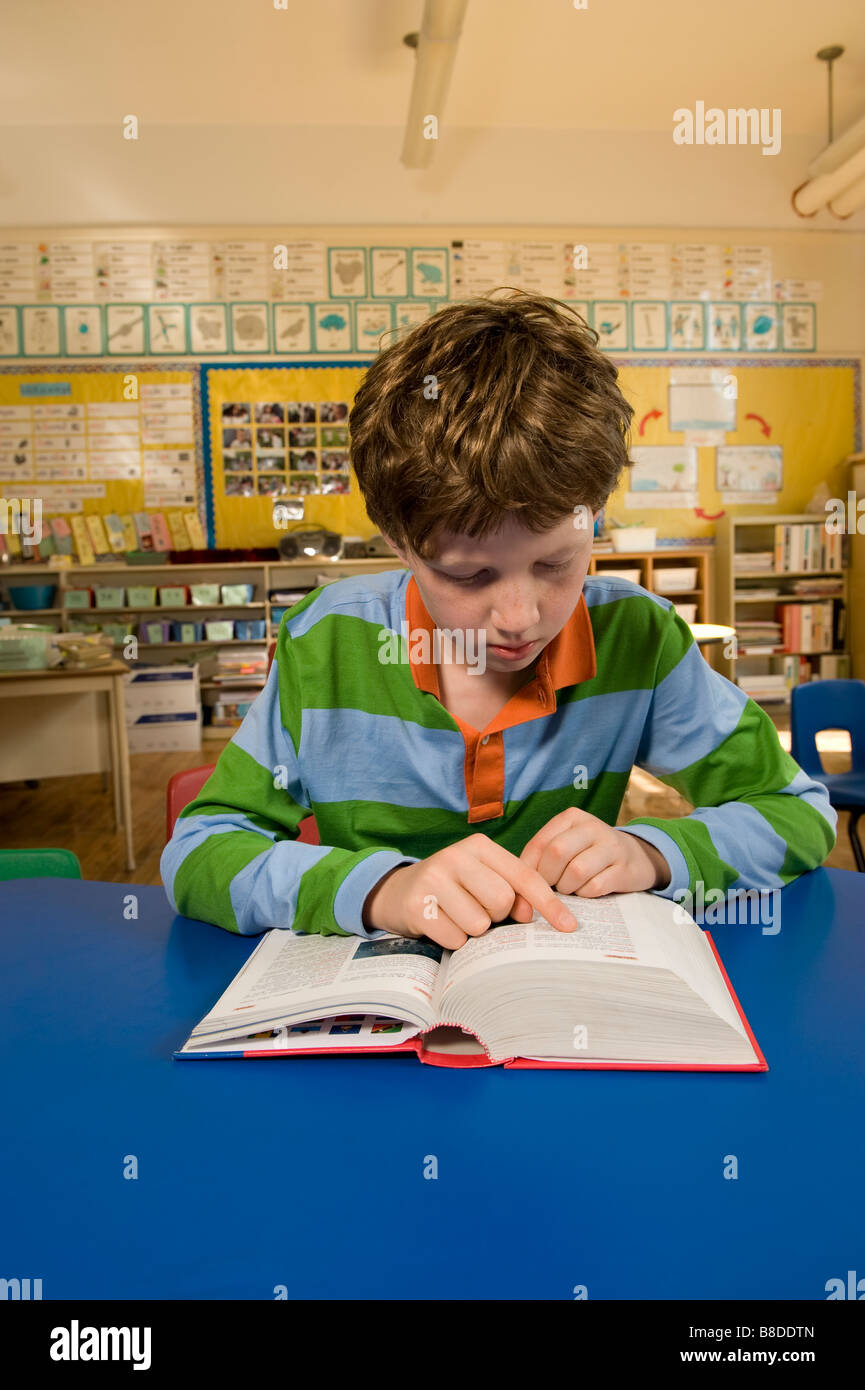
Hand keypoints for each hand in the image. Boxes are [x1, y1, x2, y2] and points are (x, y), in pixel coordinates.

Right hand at [361, 833, 579, 948]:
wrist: (397, 892)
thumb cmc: (451, 888)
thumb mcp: (480, 878)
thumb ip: (510, 889)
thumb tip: (529, 914)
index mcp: (478, 846)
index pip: (524, 876)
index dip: (549, 903)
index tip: (569, 926)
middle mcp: (455, 856)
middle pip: (503, 901)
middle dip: (496, 916)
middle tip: (477, 909)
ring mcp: (434, 880)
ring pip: (479, 923)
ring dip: (473, 930)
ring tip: (456, 916)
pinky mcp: (418, 906)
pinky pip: (455, 938)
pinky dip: (453, 940)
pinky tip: (440, 925)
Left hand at [510, 807, 669, 919]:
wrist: (636, 857)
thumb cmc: (589, 854)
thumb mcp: (568, 844)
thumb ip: (543, 856)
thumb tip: (516, 884)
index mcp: (572, 818)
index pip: (540, 842)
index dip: (529, 868)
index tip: (528, 883)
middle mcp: (592, 826)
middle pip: (557, 853)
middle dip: (547, 878)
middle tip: (550, 888)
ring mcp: (611, 846)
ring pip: (576, 871)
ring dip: (566, 888)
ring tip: (569, 889)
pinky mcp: (624, 868)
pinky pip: (595, 887)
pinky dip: (585, 895)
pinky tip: (586, 892)